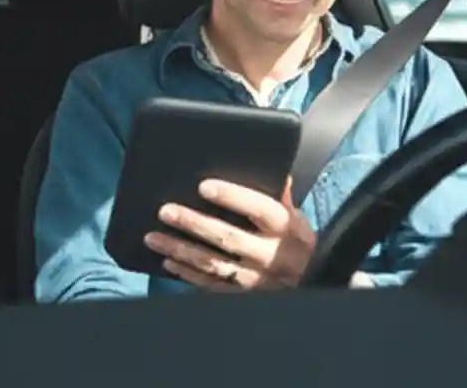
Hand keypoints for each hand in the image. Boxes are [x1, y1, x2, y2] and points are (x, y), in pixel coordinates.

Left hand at [143, 177, 315, 290]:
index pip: (258, 209)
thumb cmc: (298, 245)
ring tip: (153, 237)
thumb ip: (280, 197)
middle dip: (194, 224)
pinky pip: (211, 285)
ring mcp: (255, 279)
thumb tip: (274, 168)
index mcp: (285, 228)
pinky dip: (188, 274)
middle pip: (228, 237)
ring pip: (213, 264)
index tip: (203, 186)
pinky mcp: (243, 296)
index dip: (231, 197)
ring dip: (180, 251)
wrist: (312, 285)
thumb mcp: (297, 219)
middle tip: (165, 211)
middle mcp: (270, 254)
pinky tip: (168, 262)